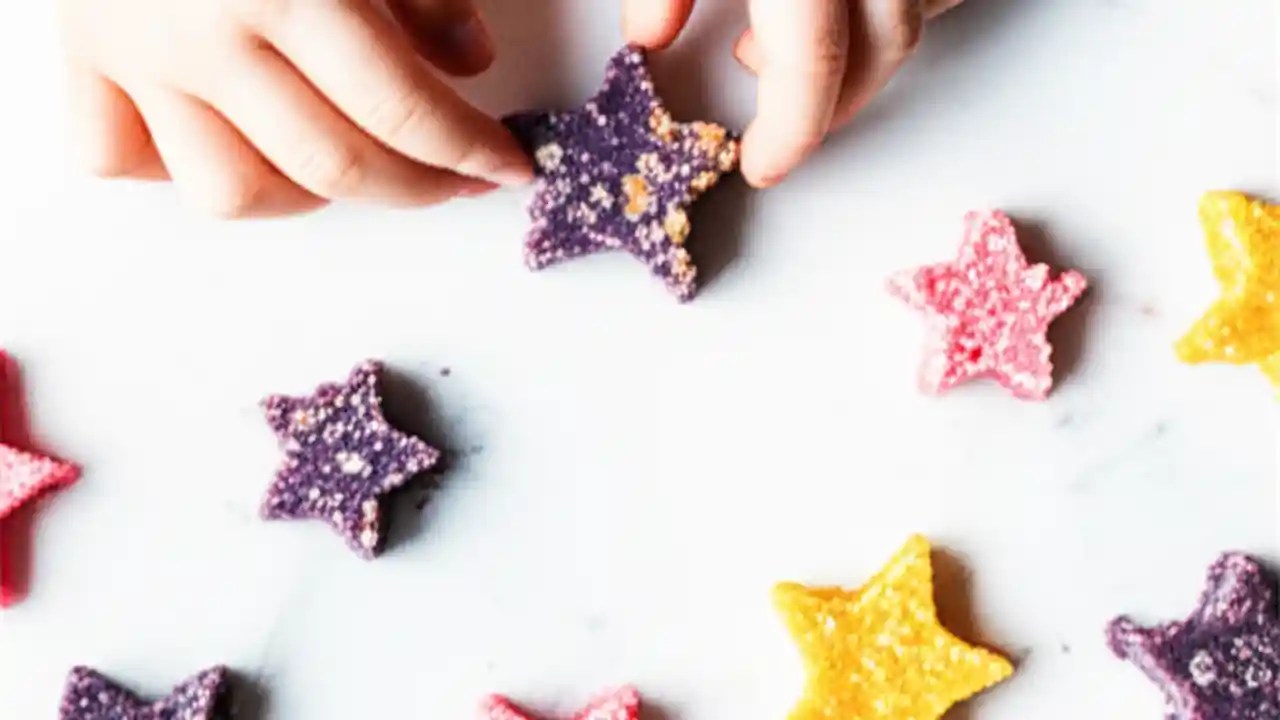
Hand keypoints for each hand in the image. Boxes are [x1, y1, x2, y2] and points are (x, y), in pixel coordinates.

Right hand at [59, 0, 532, 216]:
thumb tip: (469, 64)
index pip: (403, 111)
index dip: (470, 151)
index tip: (508, 167)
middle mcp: (204, 36)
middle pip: (333, 166)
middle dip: (417, 188)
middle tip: (459, 180)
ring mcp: (136, 52)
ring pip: (228, 189)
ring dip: (304, 196)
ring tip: (348, 164)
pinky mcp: (82, 52)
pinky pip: (116, 154)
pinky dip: (173, 166)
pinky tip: (227, 137)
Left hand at [624, 0, 963, 187]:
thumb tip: (649, 36)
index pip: (814, 60)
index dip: (789, 129)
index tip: (760, 166)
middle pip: (888, 43)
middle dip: (836, 100)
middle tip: (778, 123)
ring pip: (923, 8)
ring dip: (874, 48)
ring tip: (797, 49)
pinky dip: (899, 6)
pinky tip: (854, 7)